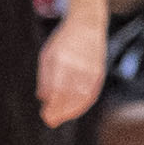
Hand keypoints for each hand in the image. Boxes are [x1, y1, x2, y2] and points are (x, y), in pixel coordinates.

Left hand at [37, 13, 107, 128]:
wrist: (87, 24)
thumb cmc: (64, 41)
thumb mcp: (48, 55)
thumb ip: (45, 78)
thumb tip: (44, 100)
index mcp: (61, 59)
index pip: (57, 89)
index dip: (53, 106)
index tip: (46, 116)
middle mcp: (78, 64)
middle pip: (69, 96)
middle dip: (60, 111)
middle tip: (50, 120)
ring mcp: (90, 68)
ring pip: (81, 97)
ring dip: (70, 111)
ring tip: (61, 116)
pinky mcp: (99, 72)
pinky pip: (91, 94)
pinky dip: (83, 105)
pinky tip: (74, 109)